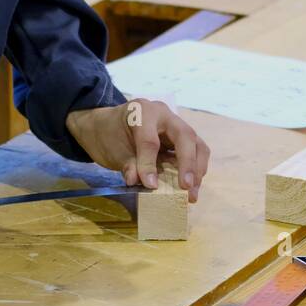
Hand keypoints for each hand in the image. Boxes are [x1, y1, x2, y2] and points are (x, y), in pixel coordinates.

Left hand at [66, 98, 209, 201]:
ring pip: (197, 144)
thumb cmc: (109, 135)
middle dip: (188, 163)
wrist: (107, 127)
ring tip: (192, 193)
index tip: (151, 186)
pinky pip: (196, 152)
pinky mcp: (181, 140)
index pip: (150, 140)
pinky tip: (191, 187)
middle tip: (186, 187)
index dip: (150, 164)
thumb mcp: (114, 150)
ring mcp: (176, 126)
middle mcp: (164, 115)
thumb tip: (145, 184)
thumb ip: (130, 165)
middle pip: (185, 136)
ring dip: (197, 169)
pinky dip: (196, 170)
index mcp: (143, 112)